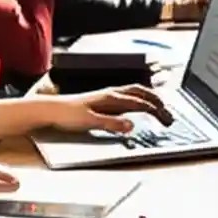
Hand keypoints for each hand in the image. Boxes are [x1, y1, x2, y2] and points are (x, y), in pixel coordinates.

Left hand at [47, 84, 173, 132]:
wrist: (50, 109)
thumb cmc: (67, 115)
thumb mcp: (90, 121)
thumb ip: (112, 123)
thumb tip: (132, 125)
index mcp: (111, 98)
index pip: (139, 102)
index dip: (154, 110)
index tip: (166, 118)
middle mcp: (111, 93)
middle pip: (140, 92)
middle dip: (156, 100)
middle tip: (168, 111)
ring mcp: (107, 95)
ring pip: (134, 91)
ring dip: (148, 97)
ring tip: (158, 106)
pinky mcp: (102, 99)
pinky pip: (126, 95)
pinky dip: (138, 98)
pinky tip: (136, 106)